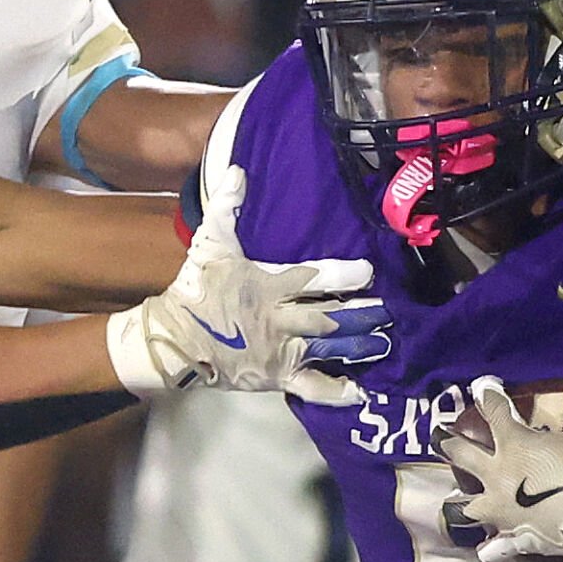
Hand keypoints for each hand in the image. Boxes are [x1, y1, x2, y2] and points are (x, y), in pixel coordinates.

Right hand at [105, 165, 389, 405]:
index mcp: (269, 284)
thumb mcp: (210, 243)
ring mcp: (280, 350)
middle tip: (390, 310)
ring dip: (359, 345)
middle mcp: (280, 318)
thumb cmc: (195, 289)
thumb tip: (237, 170)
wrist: (173, 338)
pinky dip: (336, 390)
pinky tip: (360, 391)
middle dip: (362, 313)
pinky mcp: (275, 377)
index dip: (345, 274)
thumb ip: (227, 207)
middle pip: (329, 315)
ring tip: (385, 341)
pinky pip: (310, 386)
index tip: (370, 272)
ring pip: (328, 348)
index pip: (314, 276)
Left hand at [433, 374, 562, 561]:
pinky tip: (486, 549)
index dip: (487, 394)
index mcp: (516, 444)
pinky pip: (495, 547)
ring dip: (460, 500)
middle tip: (437, 435)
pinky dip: (491, 547)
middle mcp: (499, 476)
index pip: (495, 411)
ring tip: (454, 497)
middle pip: (462, 454)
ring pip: (467, 506)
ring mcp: (503, 511)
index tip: (482, 386)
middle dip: (447, 442)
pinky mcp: (515, 539)